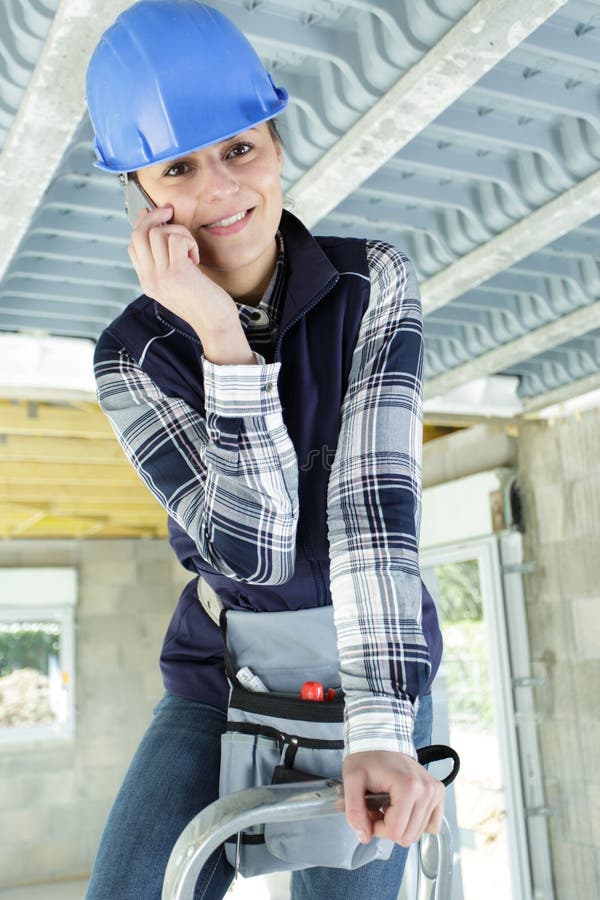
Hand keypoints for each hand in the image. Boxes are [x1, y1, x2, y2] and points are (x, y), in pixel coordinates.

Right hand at [128, 207, 252, 363]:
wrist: (216, 325)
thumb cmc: (203, 303)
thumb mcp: (177, 283)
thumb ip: (166, 262)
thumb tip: (162, 229)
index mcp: (148, 282)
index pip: (133, 245)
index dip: (144, 225)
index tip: (161, 218)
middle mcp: (150, 279)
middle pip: (138, 234)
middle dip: (154, 217)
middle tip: (170, 213)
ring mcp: (161, 276)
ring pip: (157, 233)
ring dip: (179, 232)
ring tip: (190, 249)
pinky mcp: (177, 273)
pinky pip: (176, 239)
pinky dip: (189, 241)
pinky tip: (196, 257)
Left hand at [342, 750, 443, 846]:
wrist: (381, 739)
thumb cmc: (367, 758)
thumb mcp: (351, 779)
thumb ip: (354, 809)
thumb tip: (364, 836)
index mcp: (408, 786)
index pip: (395, 831)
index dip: (377, 829)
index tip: (369, 813)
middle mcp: (427, 789)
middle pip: (408, 835)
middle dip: (388, 828)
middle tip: (377, 809)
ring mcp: (435, 791)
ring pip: (418, 833)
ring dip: (400, 825)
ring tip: (387, 806)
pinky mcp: (438, 793)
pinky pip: (432, 825)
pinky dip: (415, 823)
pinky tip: (402, 809)